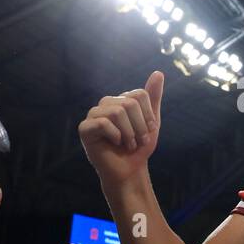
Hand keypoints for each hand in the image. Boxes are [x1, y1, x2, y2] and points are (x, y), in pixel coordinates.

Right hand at [78, 70, 163, 184]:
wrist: (129, 171)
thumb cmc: (138, 147)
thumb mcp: (151, 121)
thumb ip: (153, 97)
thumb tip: (158, 73)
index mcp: (120, 100)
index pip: (139, 94)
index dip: (148, 115)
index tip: (148, 130)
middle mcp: (105, 104)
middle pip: (129, 103)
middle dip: (139, 126)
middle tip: (138, 141)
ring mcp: (93, 115)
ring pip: (118, 112)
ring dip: (129, 133)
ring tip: (128, 144)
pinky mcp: (84, 128)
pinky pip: (103, 123)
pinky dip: (116, 136)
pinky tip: (115, 144)